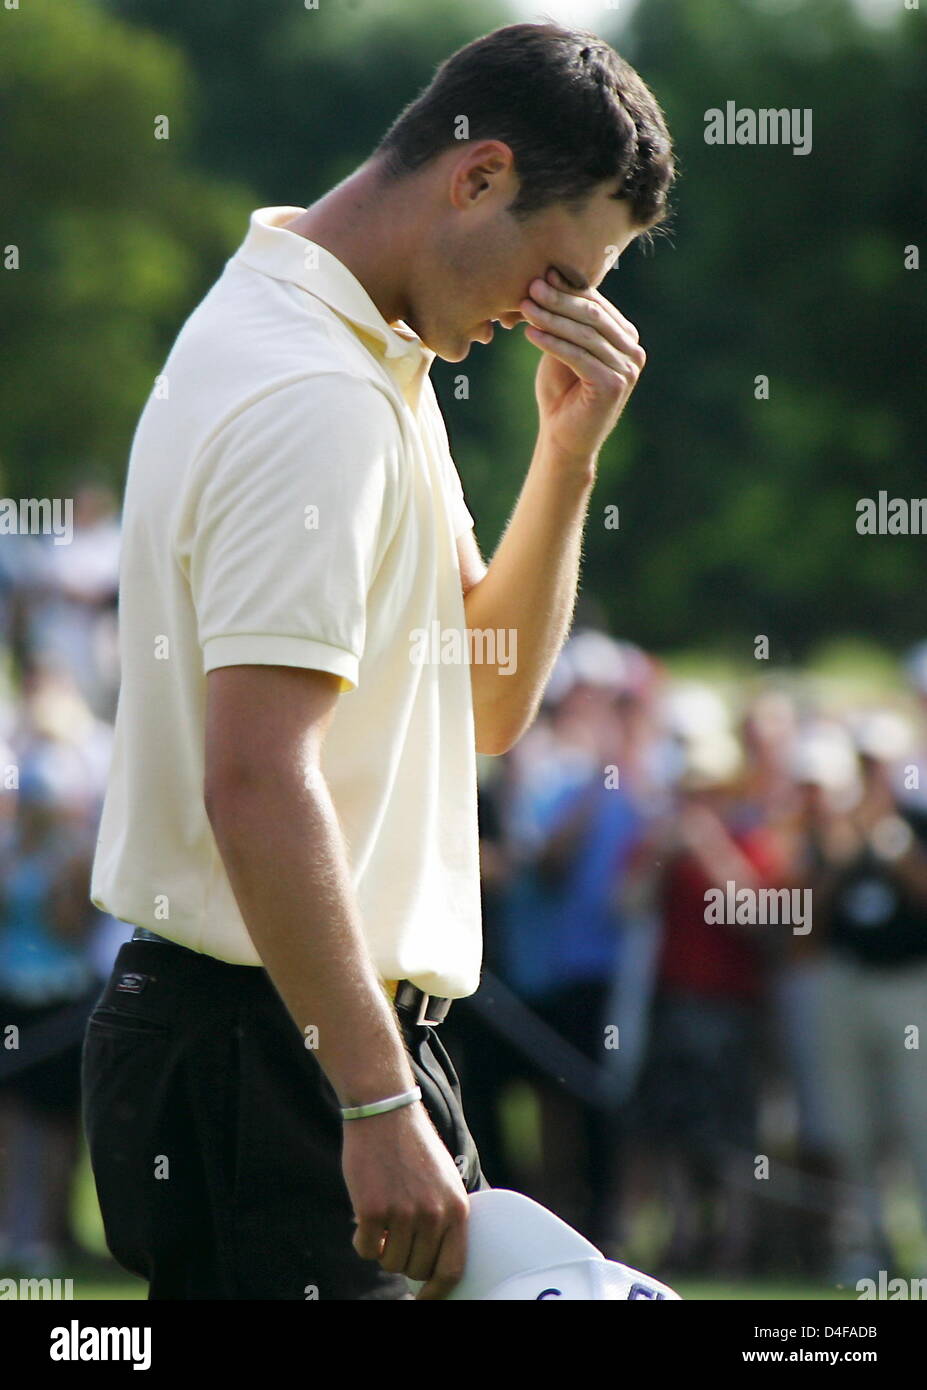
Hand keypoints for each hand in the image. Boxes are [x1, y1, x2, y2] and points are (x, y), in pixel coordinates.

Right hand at [341, 1099, 469, 1298]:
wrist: (385, 1113)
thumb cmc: (414, 1146)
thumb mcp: (446, 1180)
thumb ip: (445, 1219)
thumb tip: (436, 1265)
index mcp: (457, 1208)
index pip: (452, 1270)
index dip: (437, 1291)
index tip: (425, 1298)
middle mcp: (433, 1215)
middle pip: (416, 1270)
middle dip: (404, 1260)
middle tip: (395, 1237)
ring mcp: (403, 1213)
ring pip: (390, 1262)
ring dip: (383, 1248)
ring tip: (382, 1219)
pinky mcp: (372, 1210)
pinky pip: (365, 1250)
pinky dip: (362, 1240)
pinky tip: (365, 1215)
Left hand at [520, 267, 645, 464]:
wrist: (564, 438)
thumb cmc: (561, 392)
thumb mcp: (562, 347)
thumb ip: (564, 318)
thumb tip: (550, 274)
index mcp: (625, 336)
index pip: (596, 304)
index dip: (567, 289)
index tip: (538, 276)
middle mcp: (633, 350)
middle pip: (593, 316)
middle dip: (559, 300)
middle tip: (531, 287)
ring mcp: (628, 368)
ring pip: (585, 335)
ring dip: (552, 319)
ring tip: (525, 308)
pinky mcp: (614, 385)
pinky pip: (579, 357)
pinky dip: (553, 343)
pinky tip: (530, 334)